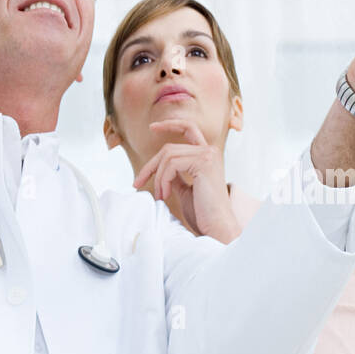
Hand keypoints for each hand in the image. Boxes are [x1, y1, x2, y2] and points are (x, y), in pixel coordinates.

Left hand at [133, 120, 240, 243]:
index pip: (189, 128)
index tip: (152, 127)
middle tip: (137, 183)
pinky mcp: (204, 163)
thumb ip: (177, 176)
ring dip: (157, 177)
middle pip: (169, 148)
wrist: (217, 229)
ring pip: (168, 156)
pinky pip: (172, 164)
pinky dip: (163, 180)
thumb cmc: (204, 214)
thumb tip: (162, 169)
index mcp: (207, 156)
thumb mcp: (186, 190)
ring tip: (160, 196)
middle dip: (150, 166)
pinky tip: (166, 195)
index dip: (171, 124)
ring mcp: (208, 155)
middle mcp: (210, 151)